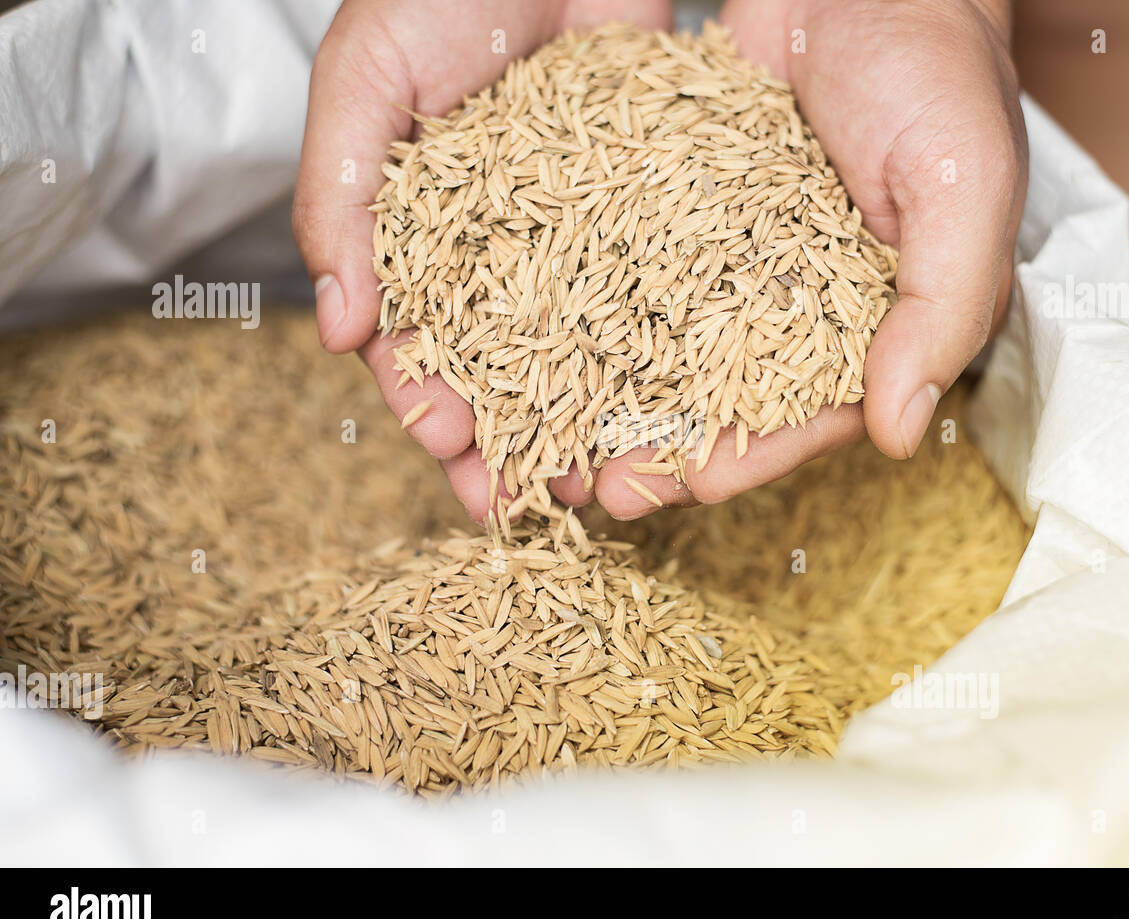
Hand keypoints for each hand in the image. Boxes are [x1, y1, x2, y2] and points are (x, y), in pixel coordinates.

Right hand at [292, 0, 671, 521]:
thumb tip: (336, 333)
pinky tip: (668, 404)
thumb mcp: (364, 81)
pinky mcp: (649, 211)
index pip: (414, 338)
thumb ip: (339, 200)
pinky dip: (658, 350)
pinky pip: (654, 291)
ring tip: (592, 482)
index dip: (424, 399)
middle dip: (503, 438)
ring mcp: (579, 236)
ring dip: (581, 420)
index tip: (444, 449)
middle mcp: (500, 248)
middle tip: (516, 503)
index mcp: (420, 234)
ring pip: (580, 348)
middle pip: (499, 365)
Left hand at [595, 0, 1027, 517]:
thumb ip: (942, 308)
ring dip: (613, 397)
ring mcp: (742, 259)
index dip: (740, 460)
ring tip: (544, 438)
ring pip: (670, 348)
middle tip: (583, 488)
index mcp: (879, 321)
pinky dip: (594, 306)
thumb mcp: (964, 184)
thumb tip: (899, 434)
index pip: (807, 416)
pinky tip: (538, 335)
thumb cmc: (937, 66)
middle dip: (657, 448)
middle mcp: (804, 303)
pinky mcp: (690, 212)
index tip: (670, 489)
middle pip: (724, 399)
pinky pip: (638, 268)